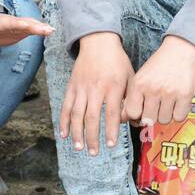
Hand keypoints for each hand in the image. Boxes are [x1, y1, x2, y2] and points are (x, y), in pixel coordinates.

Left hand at [0, 7, 52, 50]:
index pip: (10, 23)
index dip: (21, 25)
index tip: (31, 26)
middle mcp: (9, 22)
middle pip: (24, 22)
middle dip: (35, 25)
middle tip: (48, 29)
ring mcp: (16, 26)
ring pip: (30, 25)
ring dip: (40, 27)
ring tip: (51, 30)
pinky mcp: (20, 31)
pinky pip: (31, 29)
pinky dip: (41, 30)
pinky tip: (50, 32)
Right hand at [59, 31, 133, 154]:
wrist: (99, 42)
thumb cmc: (118, 62)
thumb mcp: (130, 77)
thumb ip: (130, 98)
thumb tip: (131, 120)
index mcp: (113, 87)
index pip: (111, 113)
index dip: (111, 131)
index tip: (111, 145)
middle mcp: (96, 89)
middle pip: (92, 117)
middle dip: (92, 137)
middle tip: (93, 152)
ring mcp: (81, 88)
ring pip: (76, 114)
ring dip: (77, 133)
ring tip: (79, 147)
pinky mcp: (71, 86)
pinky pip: (65, 106)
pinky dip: (63, 121)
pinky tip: (64, 135)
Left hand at [124, 35, 194, 126]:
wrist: (179, 50)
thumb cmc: (159, 66)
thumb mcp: (141, 77)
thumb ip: (134, 97)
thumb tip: (130, 119)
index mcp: (139, 84)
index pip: (132, 113)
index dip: (137, 117)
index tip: (141, 114)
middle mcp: (153, 88)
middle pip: (148, 120)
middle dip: (152, 116)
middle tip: (156, 108)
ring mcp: (169, 92)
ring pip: (164, 120)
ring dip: (166, 115)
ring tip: (167, 104)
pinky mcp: (185, 95)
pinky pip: (179, 117)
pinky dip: (178, 114)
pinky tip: (177, 105)